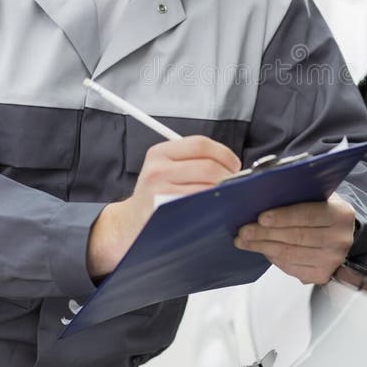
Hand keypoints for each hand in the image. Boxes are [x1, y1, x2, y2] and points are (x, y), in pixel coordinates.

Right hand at [88, 136, 240, 276]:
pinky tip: (215, 208)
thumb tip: (232, 165)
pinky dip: (212, 207)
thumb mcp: (166, 168)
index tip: (234, 165)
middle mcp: (157, 169)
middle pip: (208, 166)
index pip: (200, 144)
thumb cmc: (156, 195)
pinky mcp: (164, 213)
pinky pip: (198, 207)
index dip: (224, 154)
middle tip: (235, 185)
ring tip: (228, 197)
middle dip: (229, 176)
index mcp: (160, 153)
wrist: (130, 223)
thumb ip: (193, 160)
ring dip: (224, 193)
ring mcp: (159, 192)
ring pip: (206, 188)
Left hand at [234, 191, 355, 284]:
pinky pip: (291, 268)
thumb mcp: (318, 196)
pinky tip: (262, 250)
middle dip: (265, 234)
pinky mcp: (322, 275)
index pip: (308, 215)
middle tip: (244, 231)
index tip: (261, 218)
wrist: (342, 234)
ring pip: (290, 255)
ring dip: (263, 248)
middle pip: (296, 237)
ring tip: (245, 242)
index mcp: (341, 215)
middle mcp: (340, 239)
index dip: (283, 217)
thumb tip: (265, 197)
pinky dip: (273, 258)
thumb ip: (299, 196)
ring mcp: (332, 260)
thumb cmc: (324, 210)